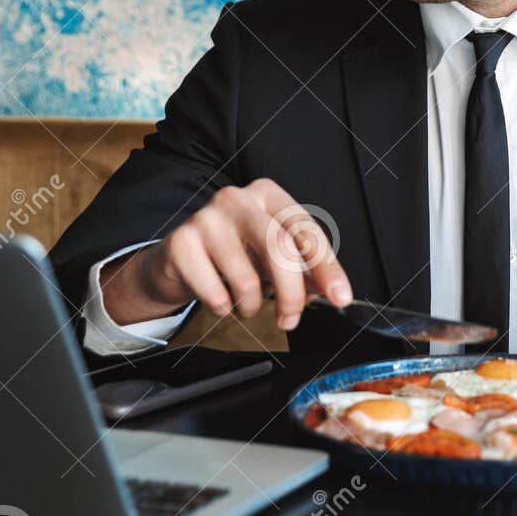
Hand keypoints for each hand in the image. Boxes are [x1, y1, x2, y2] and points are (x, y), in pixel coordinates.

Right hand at [101, 178, 351, 330]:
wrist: (175, 262)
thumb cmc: (232, 257)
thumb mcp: (271, 258)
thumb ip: (303, 270)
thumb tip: (331, 292)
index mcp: (267, 195)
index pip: (304, 230)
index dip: (327, 267)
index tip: (340, 297)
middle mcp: (237, 199)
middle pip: (278, 249)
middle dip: (291, 294)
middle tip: (290, 320)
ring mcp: (206, 218)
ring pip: (247, 279)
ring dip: (250, 306)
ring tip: (243, 303)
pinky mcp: (181, 243)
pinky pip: (216, 295)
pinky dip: (223, 309)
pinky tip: (217, 298)